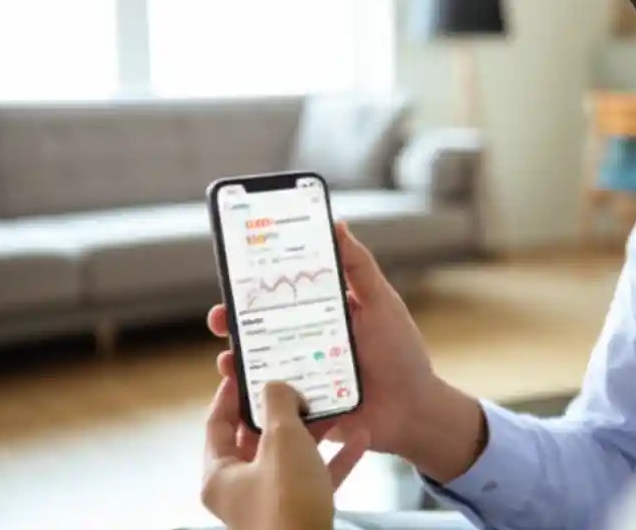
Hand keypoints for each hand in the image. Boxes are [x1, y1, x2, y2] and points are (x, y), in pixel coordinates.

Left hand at [202, 379, 367, 529]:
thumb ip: (278, 403)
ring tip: (332, 403)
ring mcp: (272, 502)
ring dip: (314, 430)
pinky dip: (335, 457)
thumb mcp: (281, 439)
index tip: (248, 369)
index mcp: (220, 473)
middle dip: (281, 409)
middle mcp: (241, 488)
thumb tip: (277, 387)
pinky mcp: (301, 511)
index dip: (231, 394)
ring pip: (292, 456)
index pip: (217, 423)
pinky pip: (317, 476)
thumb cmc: (287, 497)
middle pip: (257, 438)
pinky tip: (359, 437)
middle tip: (297, 381)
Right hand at [207, 222, 487, 481]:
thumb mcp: (382, 303)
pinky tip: (242, 395)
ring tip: (228, 359)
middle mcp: (304, 343)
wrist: (415, 410)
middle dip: (233, 323)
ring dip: (236, 361)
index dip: (254, 287)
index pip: (280, 295)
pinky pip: (269, 402)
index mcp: (320, 315)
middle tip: (220, 318)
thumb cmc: (401, 353)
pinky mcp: (300, 408)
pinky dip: (251, 399)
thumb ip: (359, 267)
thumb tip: (336, 225)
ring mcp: (300, 376)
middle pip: (259, 330)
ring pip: (257, 365)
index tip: (234, 275)